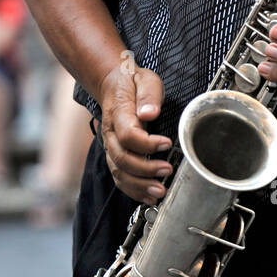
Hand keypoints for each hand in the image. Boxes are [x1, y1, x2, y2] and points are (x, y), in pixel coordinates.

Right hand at [97, 64, 173, 204]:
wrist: (112, 84)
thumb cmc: (132, 82)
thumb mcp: (145, 79)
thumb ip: (149, 95)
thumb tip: (150, 113)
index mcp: (118, 114)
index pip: (128, 135)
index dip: (147, 144)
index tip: (167, 143)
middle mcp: (110, 134)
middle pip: (122, 159)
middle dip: (145, 170)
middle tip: (167, 171)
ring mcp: (111, 147)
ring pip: (119, 173)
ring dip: (139, 186)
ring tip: (160, 191)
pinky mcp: (115, 155)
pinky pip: (119, 177)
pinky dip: (133, 190)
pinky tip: (148, 197)